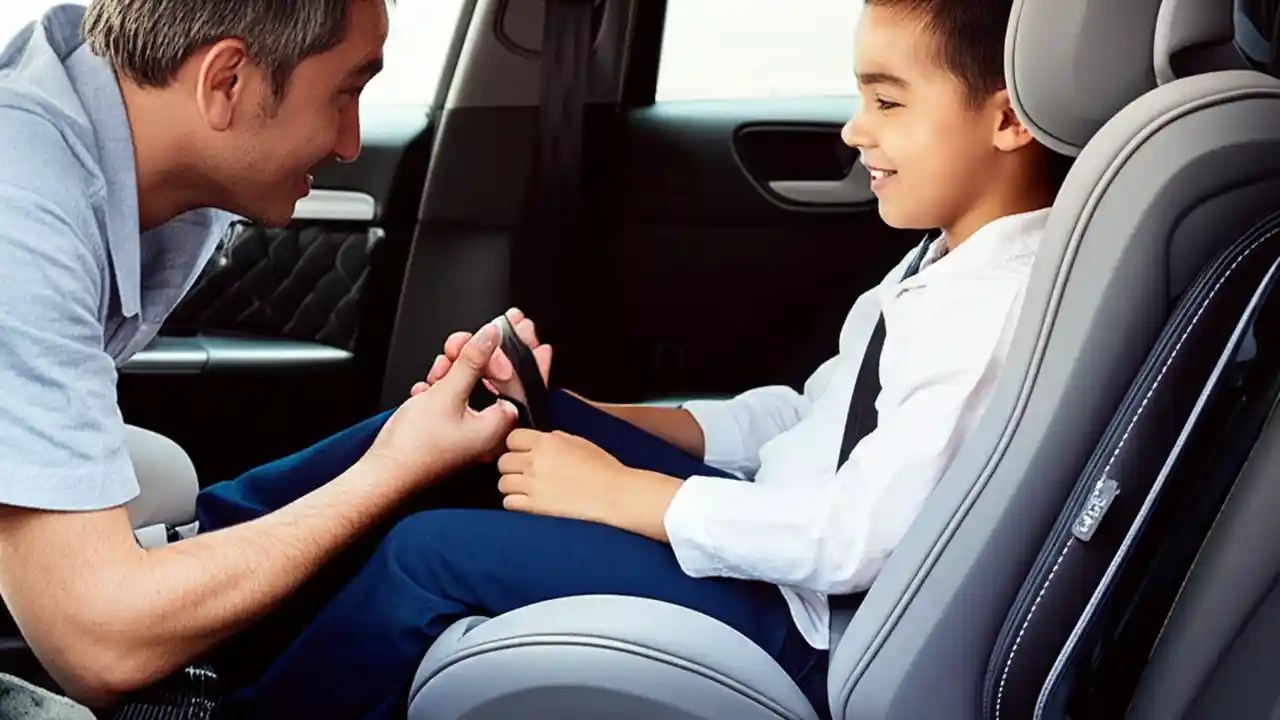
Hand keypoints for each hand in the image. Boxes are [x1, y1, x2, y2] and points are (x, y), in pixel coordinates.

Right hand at [366, 325, 518, 491]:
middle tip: (465, 340)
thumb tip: (492, 336)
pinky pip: (453, 399)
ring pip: (470, 386)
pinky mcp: (450, 430)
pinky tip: (427, 387)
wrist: (383, 474)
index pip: (521, 380)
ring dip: (453, 371)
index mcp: (498, 426)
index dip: (522, 351)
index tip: (523, 330)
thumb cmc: (415, 448)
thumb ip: (473, 361)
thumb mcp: (447, 393)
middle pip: (494, 379)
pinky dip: (441, 388)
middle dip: (476, 357)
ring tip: (439, 367)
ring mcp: (469, 431)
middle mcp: (488, 431)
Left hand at [497, 430, 682, 540]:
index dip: (517, 445)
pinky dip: (515, 502)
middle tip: (525, 472)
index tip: (523, 452)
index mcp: (546, 442)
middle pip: (503, 461)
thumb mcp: (578, 442)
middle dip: (513, 466)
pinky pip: (509, 502)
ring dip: (512, 485)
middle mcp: (535, 462)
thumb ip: (553, 438)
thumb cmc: (602, 468)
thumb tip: (537, 441)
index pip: (512, 438)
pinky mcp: (535, 507)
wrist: (614, 494)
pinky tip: (528, 501)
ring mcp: (533, 485)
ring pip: (502, 483)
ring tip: (526, 489)